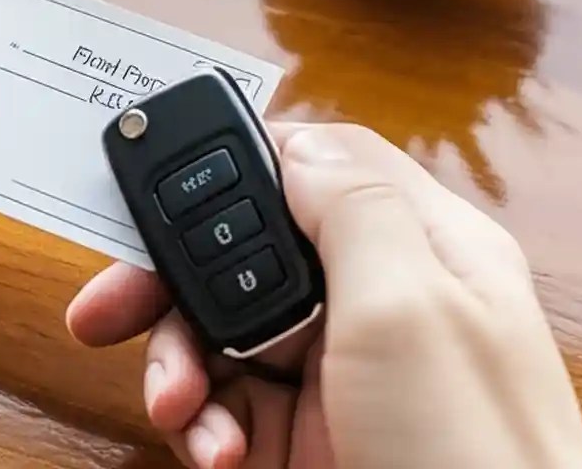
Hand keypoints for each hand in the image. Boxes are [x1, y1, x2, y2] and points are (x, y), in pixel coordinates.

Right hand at [66, 123, 581, 467]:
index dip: (232, 168)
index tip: (154, 182)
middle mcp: (374, 300)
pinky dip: (202, 425)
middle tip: (108, 308)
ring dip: (180, 367)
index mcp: (418, 245)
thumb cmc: (473, 454)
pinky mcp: (307, 434)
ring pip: (221, 332)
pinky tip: (216, 451)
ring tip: (174, 408)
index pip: (312, 167)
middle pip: (244, 253)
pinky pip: (225, 405)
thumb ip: (352, 208)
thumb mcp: (410, 309)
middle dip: (171, 281)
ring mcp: (337, 371)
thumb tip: (297, 144)